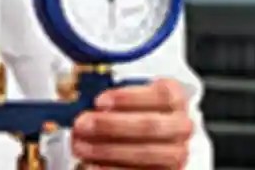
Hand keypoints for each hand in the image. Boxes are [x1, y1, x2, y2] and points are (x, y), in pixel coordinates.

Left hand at [71, 78, 194, 168]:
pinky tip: (92, 165)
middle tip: (82, 124)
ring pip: (145, 153)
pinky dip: (111, 169)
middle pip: (149, 125)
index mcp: (175, 97)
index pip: (160, 94)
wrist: (144, 140)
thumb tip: (74, 93)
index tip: (99, 101)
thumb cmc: (131, 113)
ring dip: (107, 150)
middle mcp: (180, 126)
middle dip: (111, 125)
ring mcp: (176, 153)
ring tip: (81, 146)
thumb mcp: (124, 97)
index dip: (128, 97)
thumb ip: (108, 96)